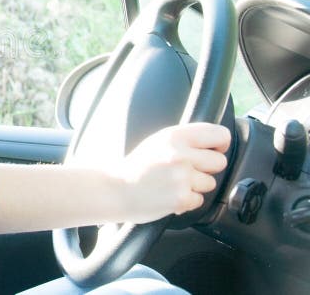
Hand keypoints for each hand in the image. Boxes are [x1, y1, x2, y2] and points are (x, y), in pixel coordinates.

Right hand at [116, 122, 230, 223]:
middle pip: (220, 161)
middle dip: (207, 168)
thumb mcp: (158, 141)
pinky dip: (187, 201)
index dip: (220, 144)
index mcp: (175, 136)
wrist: (115, 189)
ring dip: (195, 186)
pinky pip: (200, 200)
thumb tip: (214, 141)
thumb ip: (185, 139)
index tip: (213, 150)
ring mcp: (182, 177)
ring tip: (174, 184)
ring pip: (210, 183)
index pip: (220, 134)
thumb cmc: (136, 167)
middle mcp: (181, 155)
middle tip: (188, 170)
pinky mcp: (182, 198)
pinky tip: (170, 195)